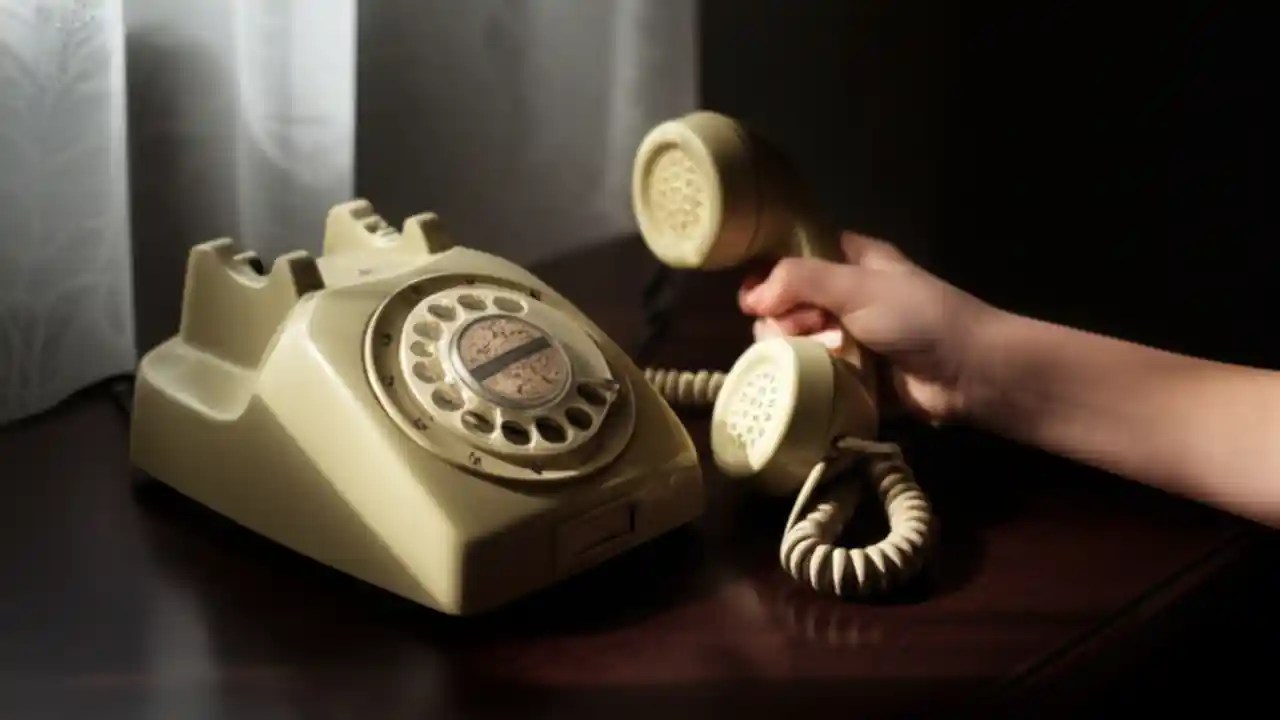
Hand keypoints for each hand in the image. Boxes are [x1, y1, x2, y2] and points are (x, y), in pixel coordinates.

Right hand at [738, 232, 998, 423]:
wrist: (969, 374)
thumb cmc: (919, 317)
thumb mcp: (859, 286)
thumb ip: (801, 280)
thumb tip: (751, 298)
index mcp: (848, 260)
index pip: (789, 257)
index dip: (767, 274)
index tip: (757, 297)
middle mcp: (841, 296)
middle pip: (781, 304)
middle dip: (782, 319)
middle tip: (806, 327)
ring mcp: (843, 337)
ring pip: (790, 342)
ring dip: (796, 349)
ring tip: (825, 354)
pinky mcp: (846, 375)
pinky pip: (808, 374)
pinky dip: (806, 377)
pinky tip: (815, 379)